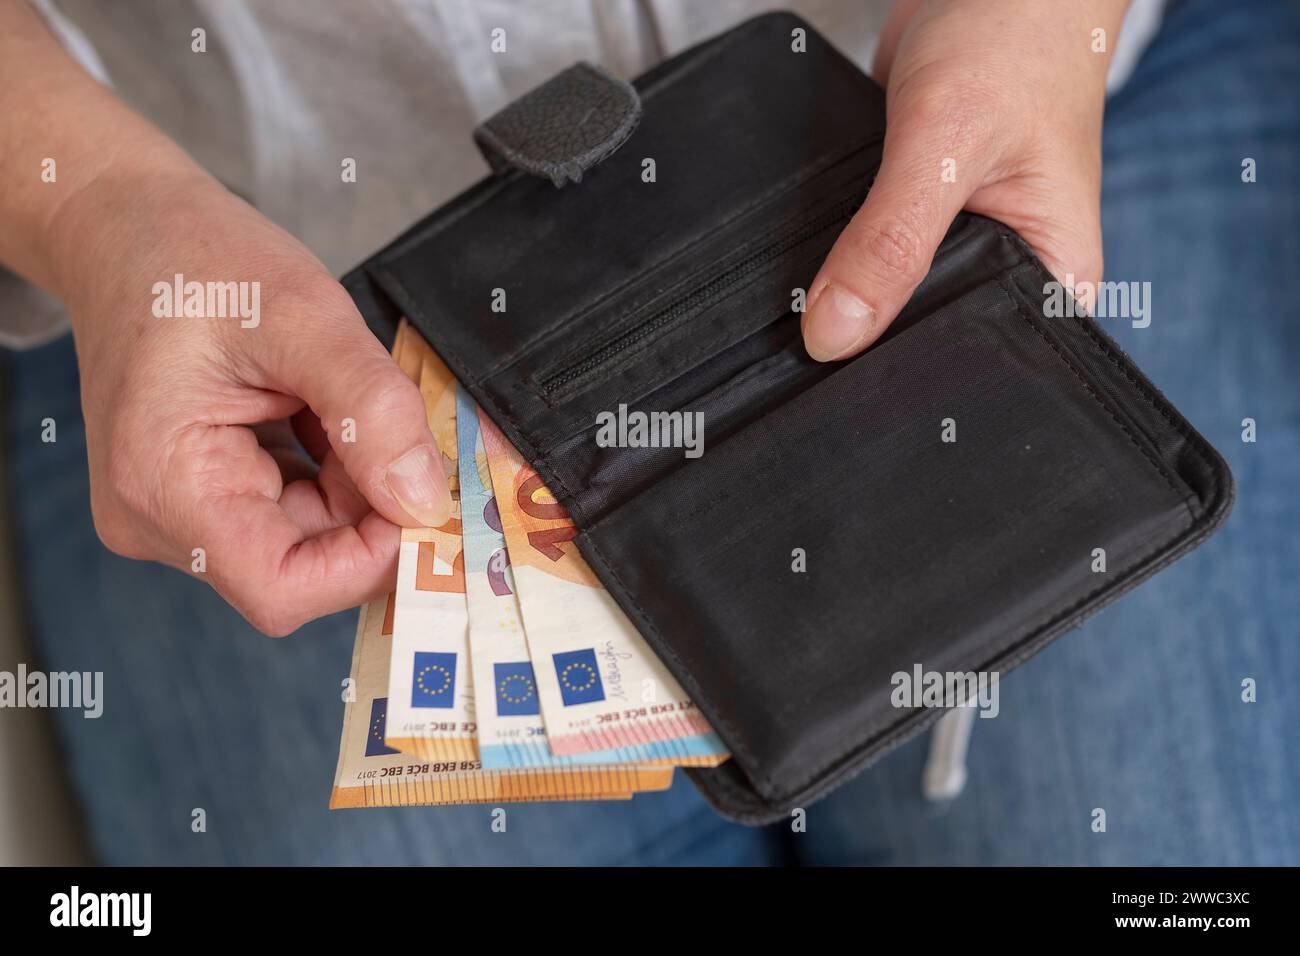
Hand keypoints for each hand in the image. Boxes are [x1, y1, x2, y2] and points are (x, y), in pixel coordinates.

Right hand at [52, 171, 450, 634]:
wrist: (127, 228)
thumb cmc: (196, 258)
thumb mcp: (306, 315)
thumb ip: (373, 410)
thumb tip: (425, 501)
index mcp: (164, 484)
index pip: (282, 588)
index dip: (367, 561)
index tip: (424, 498)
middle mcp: (159, 520)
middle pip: (304, 566)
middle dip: (370, 507)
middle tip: (395, 426)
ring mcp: (179, 515)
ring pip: (311, 540)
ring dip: (354, 483)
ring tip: (337, 400)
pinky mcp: (203, 497)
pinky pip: (296, 514)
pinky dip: (334, 472)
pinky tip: (320, 412)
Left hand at [802, 0, 1126, 360]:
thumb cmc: (1015, 38)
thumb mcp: (947, 144)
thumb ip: (891, 240)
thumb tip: (833, 331)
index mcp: (1055, 280)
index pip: (982, 363)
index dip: (911, 374)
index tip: (847, 381)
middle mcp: (1010, 273)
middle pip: (927, 338)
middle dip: (872, 333)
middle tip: (818, 328)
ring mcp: (959, 249)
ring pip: (890, 301)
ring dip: (849, 289)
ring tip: (817, 281)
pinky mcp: (915, 221)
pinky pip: (869, 259)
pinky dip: (839, 254)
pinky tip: (815, 254)